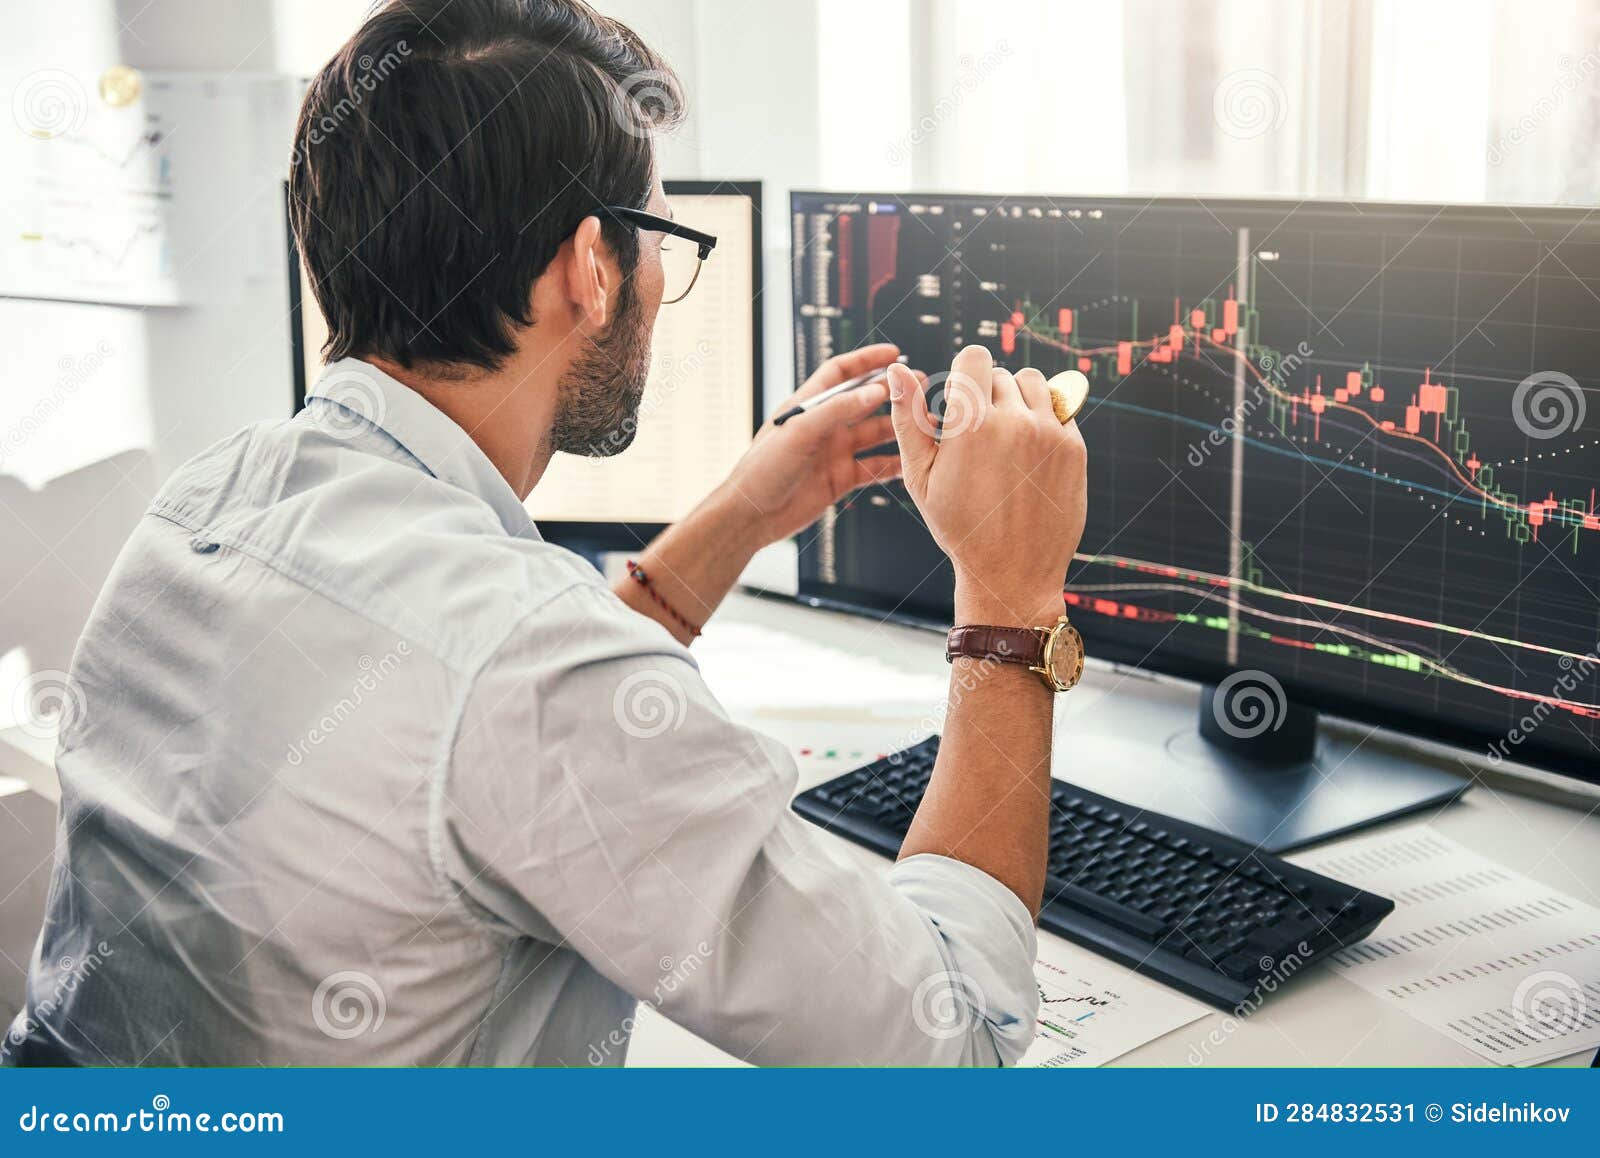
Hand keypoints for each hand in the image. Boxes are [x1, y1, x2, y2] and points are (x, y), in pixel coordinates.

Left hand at [716, 342, 908, 544]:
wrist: (752, 516)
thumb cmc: (762, 470)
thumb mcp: (799, 432)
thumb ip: (838, 410)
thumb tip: (875, 391)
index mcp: (809, 406)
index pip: (841, 373)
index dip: (867, 360)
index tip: (895, 354)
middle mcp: (824, 426)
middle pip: (865, 402)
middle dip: (894, 393)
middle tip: (922, 386)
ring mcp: (834, 453)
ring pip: (874, 435)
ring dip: (898, 428)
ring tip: (926, 422)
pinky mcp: (840, 479)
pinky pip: (873, 468)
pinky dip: (893, 464)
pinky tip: (912, 460)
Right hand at [888, 344, 1085, 626]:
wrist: (1013, 574)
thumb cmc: (959, 527)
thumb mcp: (921, 477)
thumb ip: (908, 418)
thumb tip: (896, 370)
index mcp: (971, 425)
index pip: (975, 356)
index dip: (964, 375)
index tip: (960, 404)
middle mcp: (1015, 422)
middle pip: (1001, 374)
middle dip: (987, 397)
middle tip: (978, 440)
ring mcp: (1050, 433)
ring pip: (1033, 383)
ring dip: (1018, 400)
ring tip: (1005, 439)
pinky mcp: (1074, 448)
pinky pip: (1058, 409)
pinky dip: (1043, 421)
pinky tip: (1028, 456)